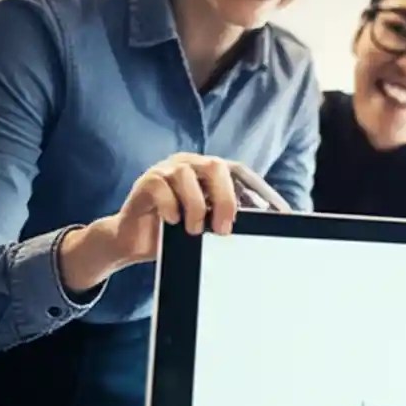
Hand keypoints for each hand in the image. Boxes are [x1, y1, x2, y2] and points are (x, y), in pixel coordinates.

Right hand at [59, 154, 239, 292]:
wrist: (135, 241)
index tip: (270, 212)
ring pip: (186, 175)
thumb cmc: (174, 231)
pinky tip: (172, 221)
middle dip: (224, 198)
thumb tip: (252, 228)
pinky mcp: (146, 182)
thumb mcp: (205, 224)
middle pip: (215, 167)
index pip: (237, 170)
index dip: (254, 187)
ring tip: (194, 230)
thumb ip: (223, 218)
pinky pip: (160, 187)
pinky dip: (170, 206)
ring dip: (195, 206)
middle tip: (223, 228)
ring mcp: (165, 170)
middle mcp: (189, 165)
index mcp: (208, 172)